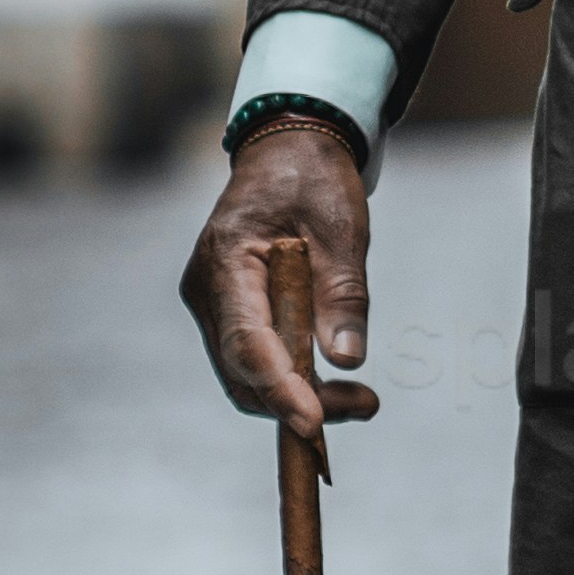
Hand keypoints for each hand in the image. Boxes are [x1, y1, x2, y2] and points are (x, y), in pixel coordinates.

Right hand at [182, 104, 377, 457]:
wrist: (287, 151)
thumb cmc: (314, 180)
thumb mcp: (342, 229)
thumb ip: (343, 294)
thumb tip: (346, 360)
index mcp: (227, 260)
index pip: (247, 341)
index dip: (280, 387)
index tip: (315, 423)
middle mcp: (207, 291)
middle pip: (244, 372)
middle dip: (299, 401)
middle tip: (366, 405)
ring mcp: (213, 305)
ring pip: (247, 375)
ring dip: (301, 395)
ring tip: (362, 400)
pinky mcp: (229, 313)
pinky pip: (255, 359)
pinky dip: (293, 378)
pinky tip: (336, 381)